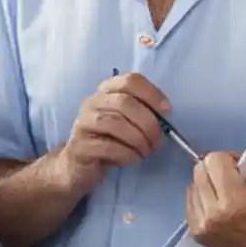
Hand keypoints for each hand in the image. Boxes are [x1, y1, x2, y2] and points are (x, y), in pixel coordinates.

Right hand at [54, 72, 169, 193]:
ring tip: (146, 152)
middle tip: (157, 140)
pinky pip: (109, 147)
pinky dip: (127, 154)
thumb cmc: (109, 141)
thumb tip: (165, 114)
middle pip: (125, 102)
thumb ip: (143, 112)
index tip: (167, 111)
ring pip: (116, 124)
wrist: (79, 166)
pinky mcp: (80, 146)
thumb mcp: (127, 122)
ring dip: (139, 140)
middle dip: (148, 123)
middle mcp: (93, 102)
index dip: (152, 93)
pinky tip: (132, 159)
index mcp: (107, 91)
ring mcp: (83, 123)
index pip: (130, 80)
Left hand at [185, 134, 245, 246]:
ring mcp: (203, 226)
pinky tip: (221, 204)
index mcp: (234, 201)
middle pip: (200, 170)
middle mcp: (213, 215)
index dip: (231, 159)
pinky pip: (190, 202)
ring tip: (229, 193)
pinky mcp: (198, 234)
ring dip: (209, 184)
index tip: (244, 170)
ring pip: (193, 185)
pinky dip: (203, 198)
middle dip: (217, 169)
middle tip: (237, 180)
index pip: (214, 160)